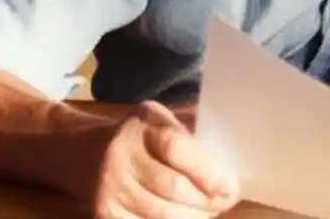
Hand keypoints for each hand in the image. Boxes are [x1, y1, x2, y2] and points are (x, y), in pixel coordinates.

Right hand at [86, 100, 239, 218]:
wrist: (89, 154)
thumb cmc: (146, 137)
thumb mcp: (167, 120)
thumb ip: (197, 130)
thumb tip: (240, 145)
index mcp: (143, 126)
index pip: (176, 148)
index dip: (208, 171)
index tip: (231, 186)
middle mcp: (121, 156)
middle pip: (173, 188)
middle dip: (208, 201)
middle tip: (226, 201)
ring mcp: (110, 189)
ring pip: (162, 215)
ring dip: (194, 218)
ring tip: (209, 212)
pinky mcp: (103, 215)